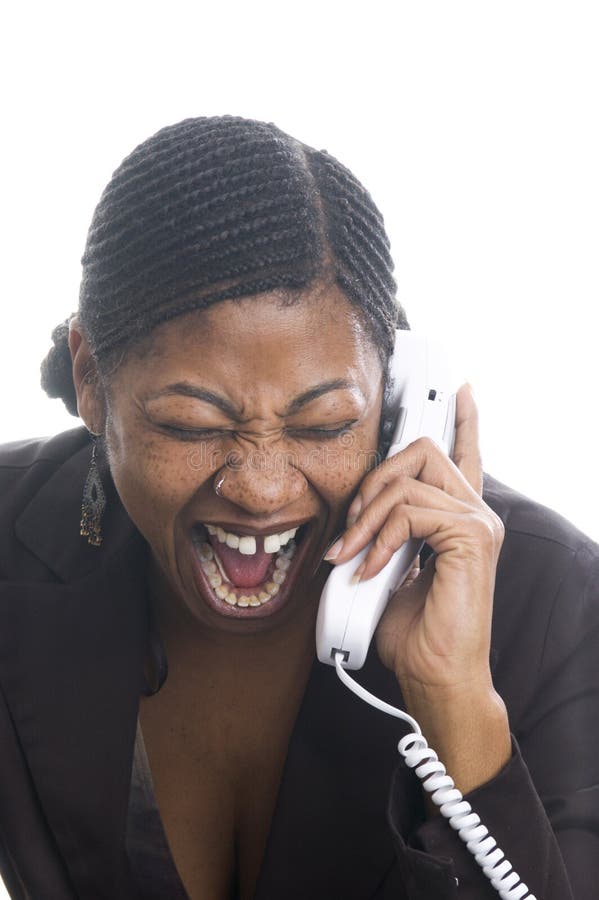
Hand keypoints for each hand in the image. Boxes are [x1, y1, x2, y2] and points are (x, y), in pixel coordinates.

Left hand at [326, 384, 504, 693]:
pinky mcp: (471, 537)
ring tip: (349, 558)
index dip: (464, 420)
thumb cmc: (412, 633)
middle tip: (350, 527)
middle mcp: (474, 513)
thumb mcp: (386, 570)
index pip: (466, 455)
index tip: (461, 392)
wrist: (435, 677)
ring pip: (406, 483)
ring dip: (364, 520)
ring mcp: (477, 523)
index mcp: (457, 519)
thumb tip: (354, 515)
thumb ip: (383, 533)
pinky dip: (378, 540)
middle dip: (372, 482)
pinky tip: (370, 569)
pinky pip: (408, 512)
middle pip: (420, 452)